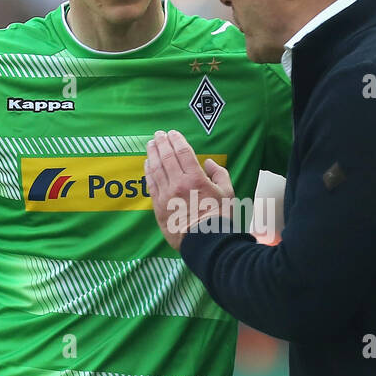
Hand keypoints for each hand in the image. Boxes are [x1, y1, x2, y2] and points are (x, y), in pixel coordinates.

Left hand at [144, 130, 232, 250]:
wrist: (206, 242)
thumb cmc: (219, 218)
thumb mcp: (228, 192)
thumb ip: (219, 173)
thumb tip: (208, 163)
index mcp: (195, 178)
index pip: (182, 152)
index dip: (176, 140)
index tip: (172, 133)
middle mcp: (178, 184)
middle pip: (166, 157)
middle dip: (161, 143)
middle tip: (158, 135)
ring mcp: (166, 196)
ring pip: (156, 169)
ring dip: (152, 154)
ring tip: (151, 145)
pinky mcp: (159, 207)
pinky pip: (151, 185)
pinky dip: (148, 172)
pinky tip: (147, 165)